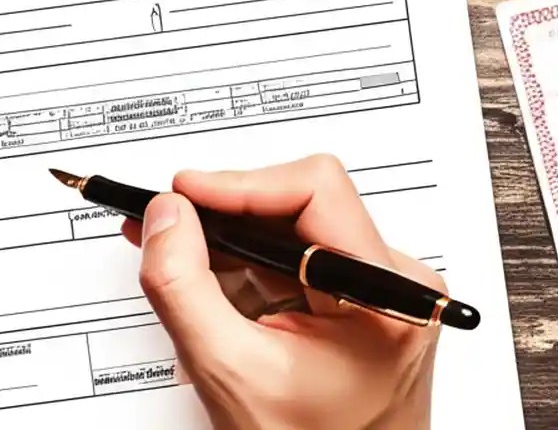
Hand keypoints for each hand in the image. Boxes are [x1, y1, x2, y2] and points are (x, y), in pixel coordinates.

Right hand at [124, 155, 441, 429]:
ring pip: (291, 231)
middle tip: (167, 221)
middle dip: (226, 213)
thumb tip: (165, 216)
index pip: (315, 191)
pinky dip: (244, 266)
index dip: (240, 184)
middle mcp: (392, 285)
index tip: (184, 193)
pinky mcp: (356, 303)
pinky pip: (293, 261)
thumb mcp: (230, 373)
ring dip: (229, 241)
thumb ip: (185, 287)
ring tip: (176, 253)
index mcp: (382, 297)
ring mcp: (376, 293)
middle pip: (300, 205)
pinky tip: (207, 279)